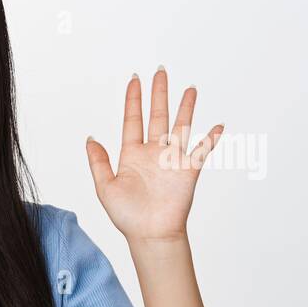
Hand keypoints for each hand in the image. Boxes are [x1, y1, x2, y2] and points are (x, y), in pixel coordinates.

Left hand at [86, 67, 223, 242]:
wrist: (150, 235)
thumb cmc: (127, 216)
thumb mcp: (105, 187)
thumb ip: (98, 162)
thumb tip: (90, 138)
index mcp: (132, 155)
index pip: (133, 119)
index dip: (133, 99)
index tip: (135, 79)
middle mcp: (153, 153)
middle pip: (157, 116)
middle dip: (159, 94)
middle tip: (160, 71)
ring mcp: (172, 160)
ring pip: (180, 126)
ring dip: (185, 108)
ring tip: (190, 88)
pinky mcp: (188, 171)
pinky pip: (202, 150)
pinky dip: (210, 138)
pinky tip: (218, 125)